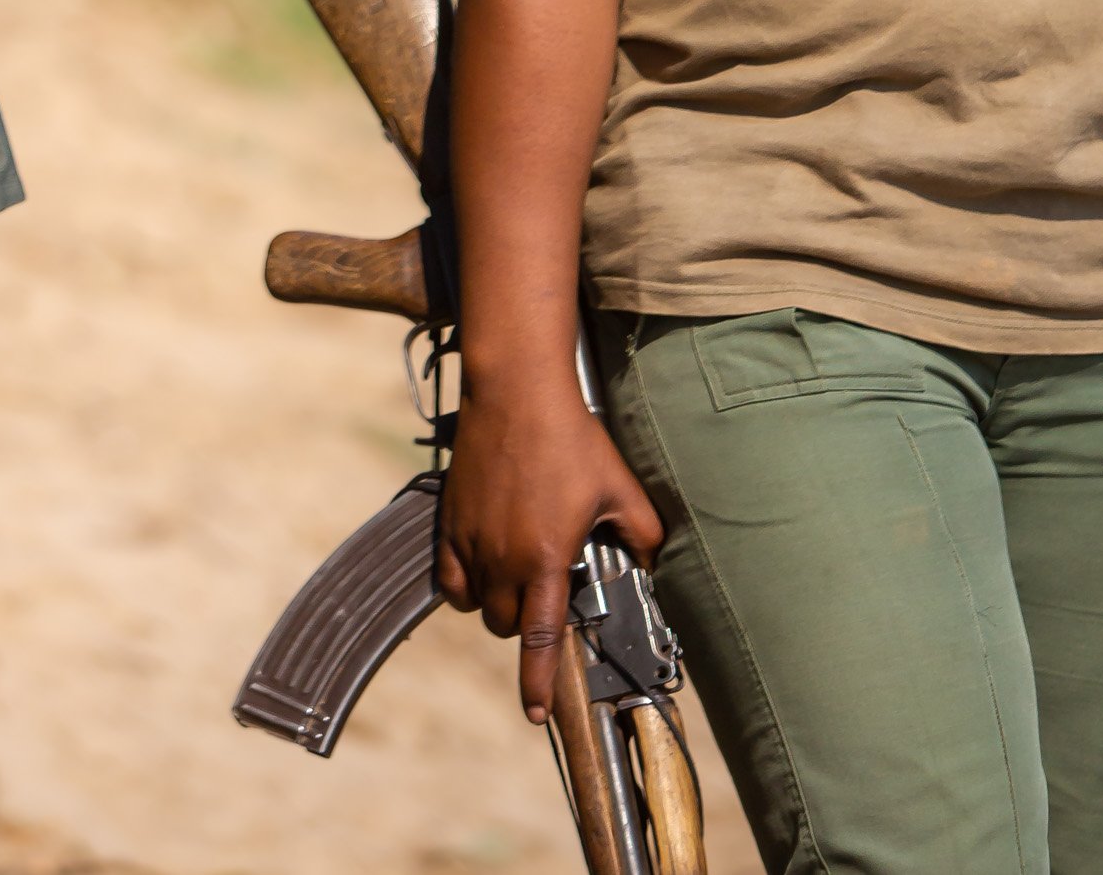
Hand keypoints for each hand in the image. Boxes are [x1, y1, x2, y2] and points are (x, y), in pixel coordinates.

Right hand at [435, 372, 665, 721]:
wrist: (516, 389)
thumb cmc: (570, 436)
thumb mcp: (619, 487)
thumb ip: (643, 535)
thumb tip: (652, 565)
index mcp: (546, 557)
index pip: (539, 637)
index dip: (536, 681)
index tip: (534, 714)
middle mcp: (503, 557)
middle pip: (507, 624)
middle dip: (526, 623)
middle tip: (547, 590)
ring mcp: (471, 539)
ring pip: (478, 603)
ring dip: (497, 602)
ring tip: (518, 572)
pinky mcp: (450, 520)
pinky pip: (449, 578)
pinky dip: (464, 585)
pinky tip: (482, 568)